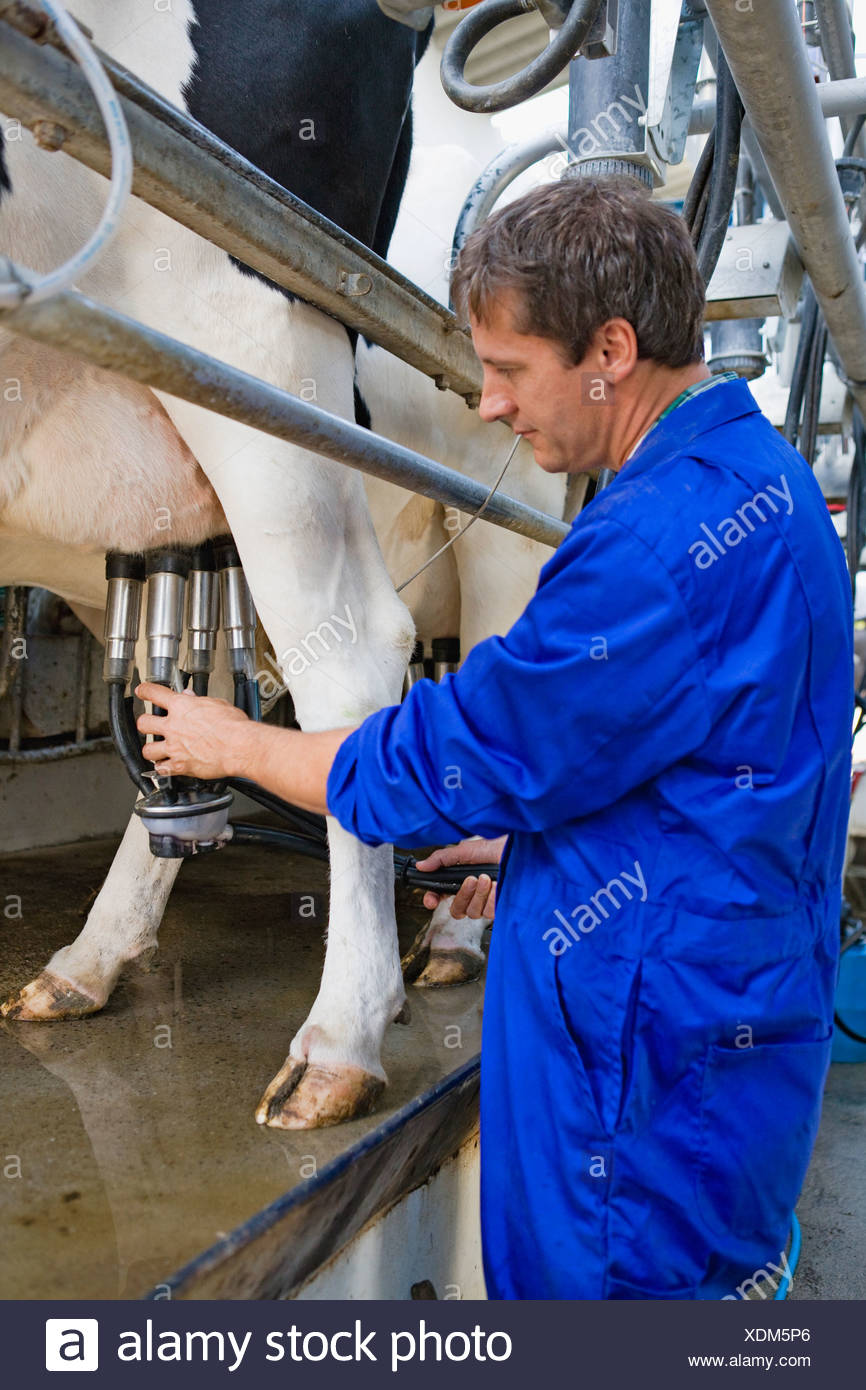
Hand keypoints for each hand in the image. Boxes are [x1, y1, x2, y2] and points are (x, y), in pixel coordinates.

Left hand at [135, 681, 250, 779]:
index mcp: (181, 707)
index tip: (142, 692)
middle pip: (143, 723)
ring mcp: (174, 747)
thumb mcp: (218, 705)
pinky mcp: (179, 766)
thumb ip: (200, 701)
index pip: (154, 693)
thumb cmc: (233, 726)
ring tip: (156, 750)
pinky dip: (163, 769)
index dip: (145, 691)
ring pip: (147, 750)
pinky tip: (166, 767)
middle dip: (145, 724)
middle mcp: (173, 726)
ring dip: (151, 750)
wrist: (239, 747)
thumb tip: (192, 697)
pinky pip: (161, 770)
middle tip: (149, 725)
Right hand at [414, 835, 506, 919]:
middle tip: (472, 879)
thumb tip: (421, 866)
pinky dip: (492, 898)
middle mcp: (473, 894)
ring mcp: (487, 902)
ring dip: (479, 895)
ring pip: (472, 912)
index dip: (433, 900)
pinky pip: (489, 912)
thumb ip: (442, 859)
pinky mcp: (501, 908)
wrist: (521, 851)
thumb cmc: (497, 848)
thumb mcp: (465, 850)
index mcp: (461, 880)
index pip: (441, 896)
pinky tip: (498, 886)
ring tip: (488, 878)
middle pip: (457, 910)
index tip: (431, 900)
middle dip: (462, 895)